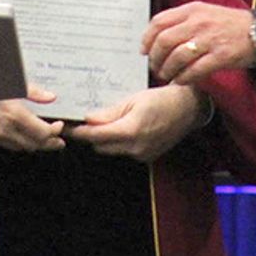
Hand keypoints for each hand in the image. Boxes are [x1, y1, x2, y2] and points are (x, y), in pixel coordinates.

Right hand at [0, 86, 63, 152]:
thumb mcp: (9, 81)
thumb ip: (32, 92)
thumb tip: (50, 97)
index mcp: (13, 114)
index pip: (43, 133)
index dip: (55, 132)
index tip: (59, 126)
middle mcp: (3, 130)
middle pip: (34, 145)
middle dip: (49, 143)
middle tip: (58, 141)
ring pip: (19, 148)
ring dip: (32, 144)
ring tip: (40, 139)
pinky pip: (1, 144)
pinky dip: (13, 141)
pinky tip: (16, 134)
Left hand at [65, 84, 205, 162]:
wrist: (189, 109)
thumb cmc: (163, 98)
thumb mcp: (134, 98)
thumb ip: (110, 112)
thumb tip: (88, 119)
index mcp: (130, 131)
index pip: (95, 135)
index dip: (79, 132)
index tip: (66, 126)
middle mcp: (135, 147)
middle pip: (100, 146)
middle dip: (89, 135)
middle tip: (80, 121)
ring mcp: (142, 154)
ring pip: (110, 150)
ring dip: (102, 139)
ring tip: (101, 122)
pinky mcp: (147, 157)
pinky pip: (124, 151)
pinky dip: (117, 142)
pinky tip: (119, 128)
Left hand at [141, 1, 255, 84]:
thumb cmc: (230, 24)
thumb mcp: (205, 12)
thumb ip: (183, 21)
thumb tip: (158, 36)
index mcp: (192, 10)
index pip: (159, 22)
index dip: (147, 38)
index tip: (144, 50)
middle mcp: (198, 22)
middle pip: (164, 41)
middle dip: (155, 58)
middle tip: (155, 67)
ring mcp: (210, 39)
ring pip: (177, 57)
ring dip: (168, 70)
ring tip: (167, 76)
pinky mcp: (221, 56)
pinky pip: (194, 70)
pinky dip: (184, 78)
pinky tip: (181, 80)